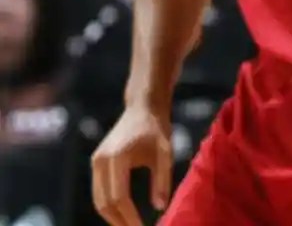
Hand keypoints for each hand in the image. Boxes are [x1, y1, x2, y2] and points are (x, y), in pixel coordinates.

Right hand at [91, 106, 172, 225]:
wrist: (143, 108)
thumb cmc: (157, 129)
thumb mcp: (165, 153)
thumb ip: (162, 179)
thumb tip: (160, 207)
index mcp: (116, 158)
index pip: (119, 197)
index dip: (130, 216)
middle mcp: (100, 161)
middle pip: (104, 203)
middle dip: (119, 221)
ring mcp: (95, 162)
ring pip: (98, 200)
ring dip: (113, 217)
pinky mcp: (96, 163)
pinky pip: (100, 191)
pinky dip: (110, 206)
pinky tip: (125, 215)